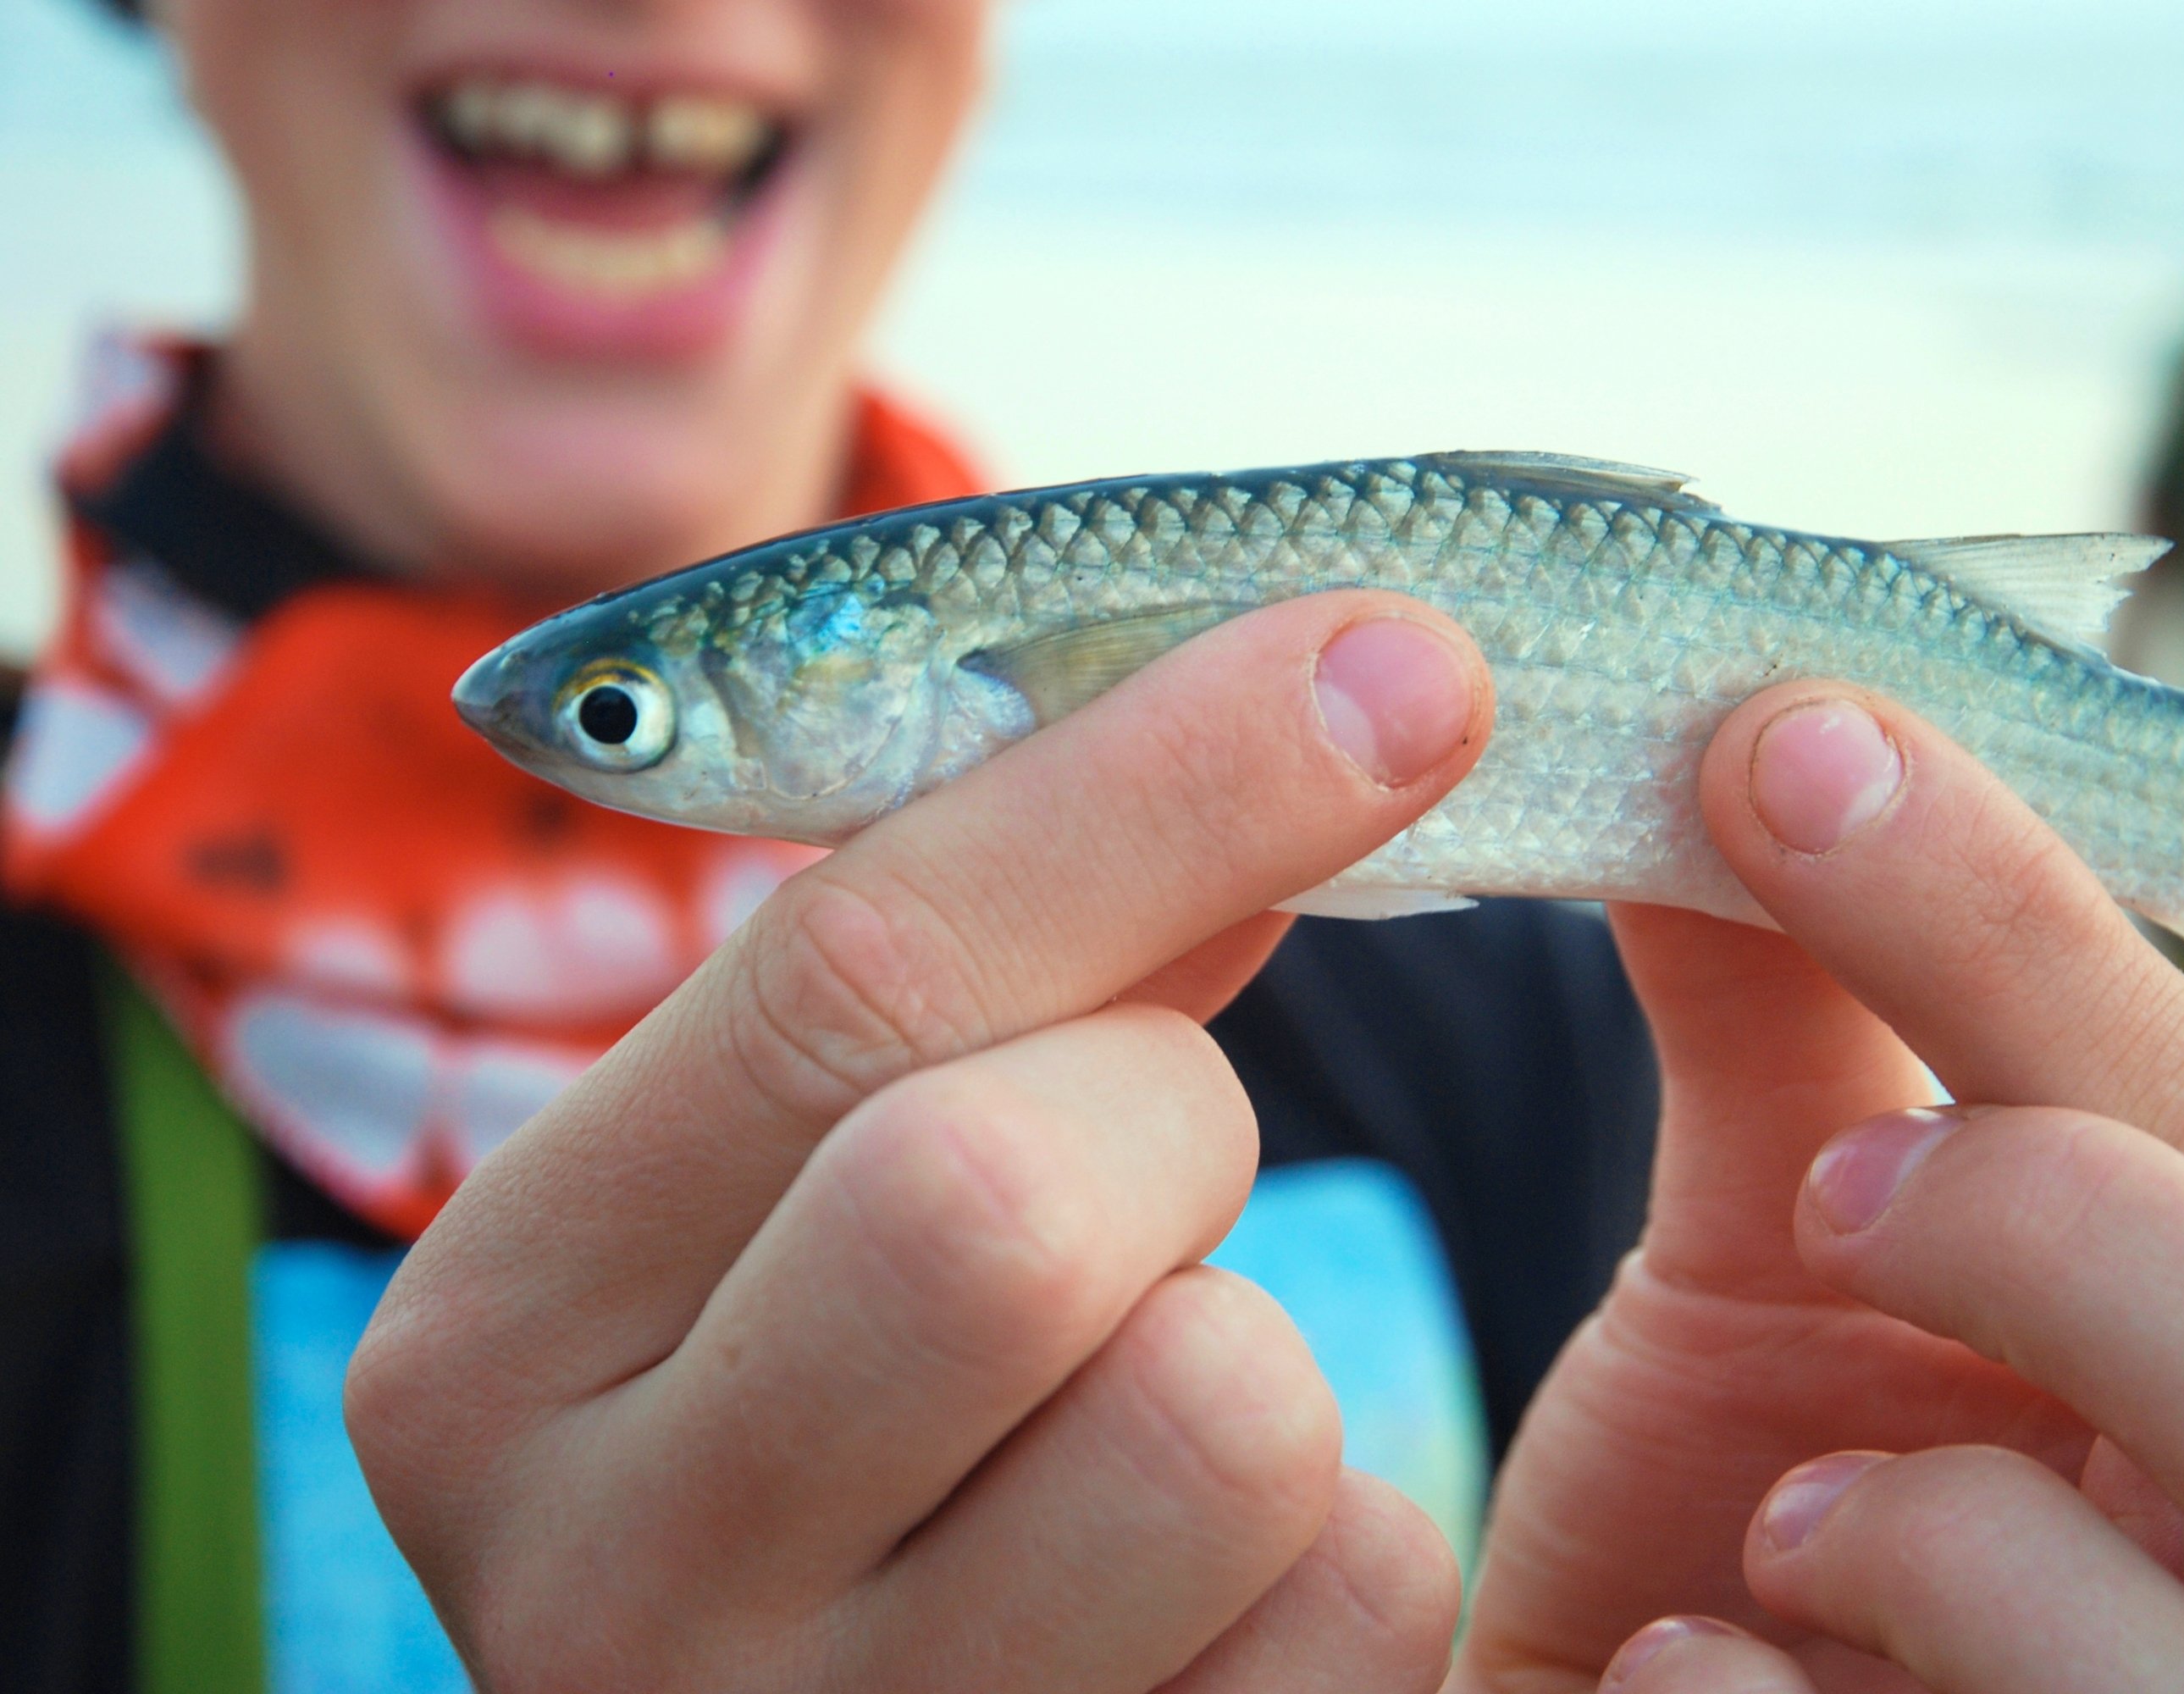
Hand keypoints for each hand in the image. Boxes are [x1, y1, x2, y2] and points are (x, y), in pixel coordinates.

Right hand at [346, 596, 1489, 1690]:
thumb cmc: (844, 1395)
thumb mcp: (813, 1171)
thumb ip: (994, 959)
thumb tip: (1312, 717)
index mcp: (495, 1329)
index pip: (844, 970)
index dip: (1158, 783)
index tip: (1385, 659)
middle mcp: (604, 1577)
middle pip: (998, 1199)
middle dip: (1171, 1119)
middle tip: (1155, 1164)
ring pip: (1217, 1416)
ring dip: (1261, 1348)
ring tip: (1140, 1401)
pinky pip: (1350, 1606)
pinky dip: (1344, 1549)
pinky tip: (1203, 1587)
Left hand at [1454, 685, 2183, 1692]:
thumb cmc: (1722, 1514)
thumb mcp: (1760, 1262)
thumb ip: (1784, 1022)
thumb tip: (1743, 728)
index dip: (2024, 930)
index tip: (1787, 751)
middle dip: (2076, 1260)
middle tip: (1821, 1197)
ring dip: (1921, 1550)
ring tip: (1761, 1532)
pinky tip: (1669, 1672)